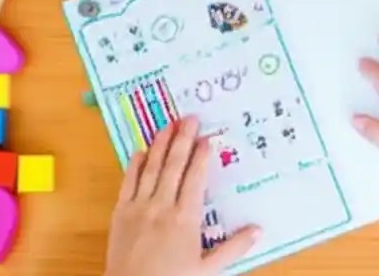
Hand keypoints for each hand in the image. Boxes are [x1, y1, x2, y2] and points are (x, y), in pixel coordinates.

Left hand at [105, 117, 259, 275]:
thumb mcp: (207, 270)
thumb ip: (233, 248)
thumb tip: (258, 230)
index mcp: (185, 218)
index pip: (195, 178)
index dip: (201, 156)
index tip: (207, 139)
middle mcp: (162, 206)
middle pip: (174, 165)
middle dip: (183, 139)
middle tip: (190, 118)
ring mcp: (138, 207)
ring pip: (151, 168)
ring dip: (160, 144)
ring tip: (168, 125)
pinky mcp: (120, 213)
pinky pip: (128, 182)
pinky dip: (135, 164)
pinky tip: (141, 150)